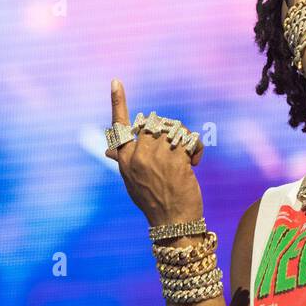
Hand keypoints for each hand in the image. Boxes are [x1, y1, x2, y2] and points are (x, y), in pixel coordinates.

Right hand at [105, 80, 204, 225]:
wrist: (173, 223)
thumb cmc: (154, 202)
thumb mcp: (132, 181)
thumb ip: (124, 160)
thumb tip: (109, 149)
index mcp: (125, 160)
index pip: (119, 127)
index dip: (118, 103)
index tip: (116, 82)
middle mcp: (138, 156)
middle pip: (154, 124)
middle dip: (168, 132)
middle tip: (176, 150)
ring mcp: (157, 158)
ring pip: (174, 129)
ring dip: (184, 140)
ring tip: (187, 159)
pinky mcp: (177, 161)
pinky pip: (190, 140)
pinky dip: (197, 149)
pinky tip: (195, 163)